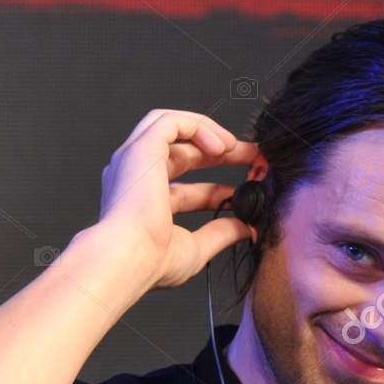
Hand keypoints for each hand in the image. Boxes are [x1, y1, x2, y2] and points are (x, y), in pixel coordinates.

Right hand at [96, 109, 259, 288]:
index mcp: (144, 204)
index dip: (219, 186)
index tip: (247, 189)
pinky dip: (198, 126)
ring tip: (233, 146)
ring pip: (169, 125)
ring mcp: (135, 160)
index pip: (187, 188)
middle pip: (182, 151)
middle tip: (253, 156)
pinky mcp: (141, 148)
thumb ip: (221, 233)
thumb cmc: (151, 261)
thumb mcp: (196, 247)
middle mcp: (135, 177)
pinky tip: (220, 146)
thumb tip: (246, 227)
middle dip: (220, 151)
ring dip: (206, 131)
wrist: (130, 259)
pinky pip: (170, 122)